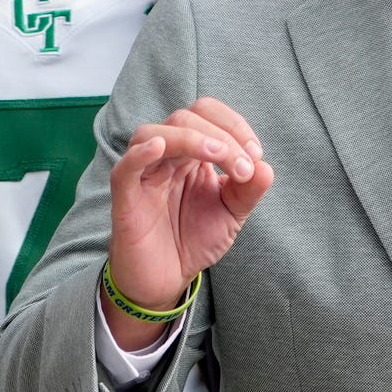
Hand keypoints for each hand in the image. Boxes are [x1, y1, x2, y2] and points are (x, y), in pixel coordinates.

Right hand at [104, 97, 272, 350]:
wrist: (166, 277)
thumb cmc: (194, 238)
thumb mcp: (232, 213)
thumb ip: (249, 189)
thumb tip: (265, 166)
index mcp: (191, 153)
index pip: (207, 114)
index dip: (234, 125)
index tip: (256, 155)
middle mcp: (165, 156)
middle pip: (185, 118)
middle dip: (223, 137)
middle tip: (243, 168)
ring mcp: (143, 173)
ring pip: (155, 133)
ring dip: (192, 138)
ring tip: (220, 156)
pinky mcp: (126, 196)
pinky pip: (126, 166)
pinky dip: (142, 153)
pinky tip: (160, 147)